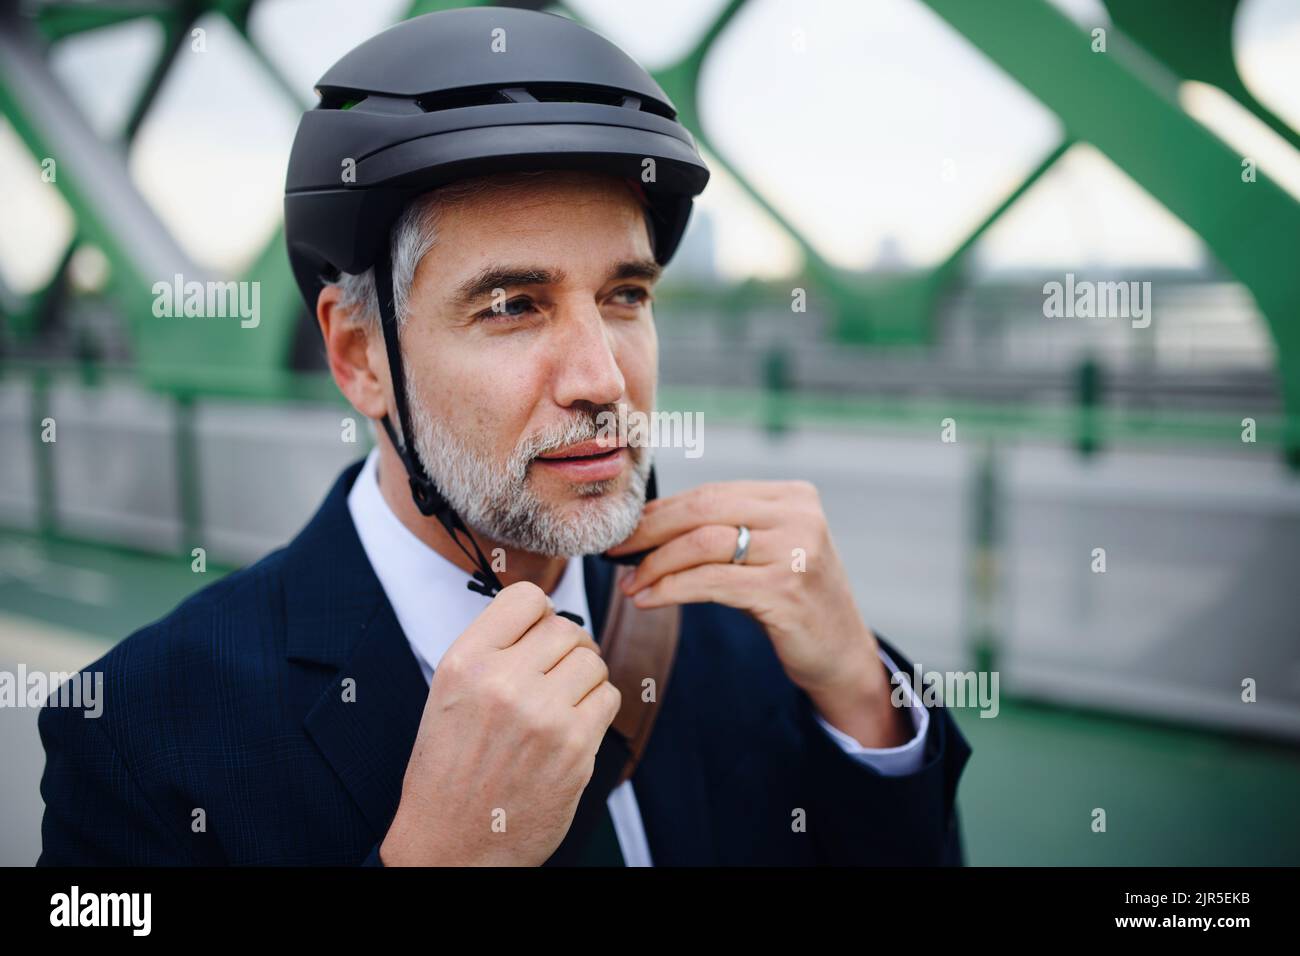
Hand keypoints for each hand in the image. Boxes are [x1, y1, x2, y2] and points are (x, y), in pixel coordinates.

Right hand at [380, 581, 620, 865]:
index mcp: (466, 662)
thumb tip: (545, 616)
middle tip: (553, 675)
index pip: (527, 598)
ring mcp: (543, 715)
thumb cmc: (449, 770)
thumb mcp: (450, 693)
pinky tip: (571, 727)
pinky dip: (596, 708)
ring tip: (560, 704)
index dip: (539, 614)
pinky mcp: (576, 747)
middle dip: (566, 649)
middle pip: (566, 629)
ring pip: (593, 661)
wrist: (450, 844)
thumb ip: (493, 649)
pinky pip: (608, 698)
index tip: (537, 634)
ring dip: (584, 678)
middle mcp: (503, 681)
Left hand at [607, 480, 907, 747]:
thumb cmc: (794, 603)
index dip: (661, 510)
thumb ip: (725, 531)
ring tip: (631, 584)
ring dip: (656, 564)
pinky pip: (710, 581)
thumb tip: (647, 526)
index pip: (711, 493)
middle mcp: (799, 516)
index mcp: (793, 497)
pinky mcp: (785, 589)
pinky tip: (650, 599)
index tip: (626, 529)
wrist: (843, 655)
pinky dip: (671, 588)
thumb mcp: (767, 554)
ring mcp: (795, 551)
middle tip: (615, 551)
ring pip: (702, 544)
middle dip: (650, 530)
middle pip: (703, 510)